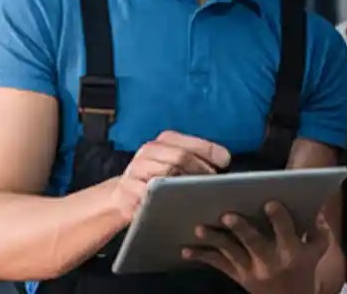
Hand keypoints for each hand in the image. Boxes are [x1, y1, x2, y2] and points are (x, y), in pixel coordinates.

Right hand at [108, 131, 230, 225]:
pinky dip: (166, 200)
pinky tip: (178, 205)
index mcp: (164, 140)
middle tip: (213, 185)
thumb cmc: (157, 178)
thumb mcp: (173, 160)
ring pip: (167, 175)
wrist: (122, 196)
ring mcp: (136, 170)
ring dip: (186, 186)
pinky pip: (151, 195)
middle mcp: (148, 151)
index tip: (224, 162)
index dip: (209, 152)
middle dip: (201, 171)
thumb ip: (195, 158)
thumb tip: (224, 162)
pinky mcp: (128, 191)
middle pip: (181, 157)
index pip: (190, 143)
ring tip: (200, 196)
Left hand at [183, 202, 332, 293]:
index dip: (278, 218)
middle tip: (227, 215)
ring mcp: (251, 271)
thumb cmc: (305, 270)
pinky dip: (202, 257)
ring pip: (230, 253)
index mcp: (292, 252)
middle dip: (241, 229)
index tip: (269, 203)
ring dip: (214, 240)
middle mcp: (270, 262)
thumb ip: (319, 229)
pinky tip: (186, 250)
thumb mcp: (317, 251)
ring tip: (199, 229)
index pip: (285, 232)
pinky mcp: (238, 277)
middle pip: (254, 243)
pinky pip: (218, 265)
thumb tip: (315, 206)